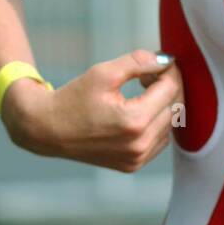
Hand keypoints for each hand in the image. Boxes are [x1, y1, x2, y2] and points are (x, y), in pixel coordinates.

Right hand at [2, 48, 183, 171]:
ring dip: (164, 105)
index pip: (170, 89)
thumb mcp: (103, 73)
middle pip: (175, 107)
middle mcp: (140, 144)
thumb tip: (165, 59)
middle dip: (168, 86)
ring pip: (170, 125)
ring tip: (143, 90)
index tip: (160, 61)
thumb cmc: (73, 99)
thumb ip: (138, 62)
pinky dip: (157, 123)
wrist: (48, 130)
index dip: (169, 70)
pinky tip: (141, 109)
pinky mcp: (133, 165)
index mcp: (134, 121)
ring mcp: (137, 159)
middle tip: (149, 74)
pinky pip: (160, 140)